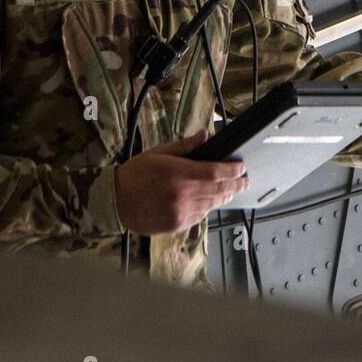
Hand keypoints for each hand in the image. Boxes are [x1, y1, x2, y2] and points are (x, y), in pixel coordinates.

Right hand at [114, 129, 248, 233]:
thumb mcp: (158, 153)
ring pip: (212, 205)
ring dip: (223, 197)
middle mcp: (182, 195)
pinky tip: (206, 202)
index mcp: (178, 173)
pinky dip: (206, 208)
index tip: (241, 167)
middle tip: (245, 181)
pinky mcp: (177, 225)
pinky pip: (200, 216)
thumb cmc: (135, 174)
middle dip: (236, 185)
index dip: (232, 170)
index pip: (215, 172)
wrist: (116, 201)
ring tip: (229, 190)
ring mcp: (181, 212)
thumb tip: (205, 136)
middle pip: (219, 190)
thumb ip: (185, 146)